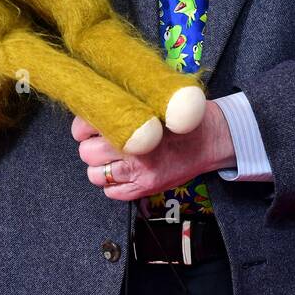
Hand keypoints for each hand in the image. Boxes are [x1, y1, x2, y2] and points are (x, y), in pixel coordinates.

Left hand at [72, 102, 235, 200]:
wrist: (211, 139)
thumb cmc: (181, 119)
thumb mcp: (154, 101)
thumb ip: (125, 105)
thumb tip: (95, 107)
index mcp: (132, 123)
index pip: (85, 126)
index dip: (83, 128)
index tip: (89, 128)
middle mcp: (133, 149)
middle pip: (87, 153)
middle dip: (91, 148)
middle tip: (102, 143)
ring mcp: (138, 172)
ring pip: (95, 175)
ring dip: (100, 168)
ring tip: (113, 160)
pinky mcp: (145, 188)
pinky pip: (111, 193)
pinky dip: (112, 184)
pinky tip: (123, 173)